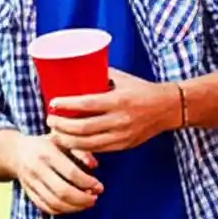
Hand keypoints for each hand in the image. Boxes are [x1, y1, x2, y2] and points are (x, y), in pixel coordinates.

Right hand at [12, 133, 102, 214]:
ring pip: (55, 203)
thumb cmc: (46, 144)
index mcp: (46, 152)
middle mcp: (36, 168)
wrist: (16, 152)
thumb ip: (80, 150)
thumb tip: (94, 165)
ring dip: (75, 207)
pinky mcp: (29, 193)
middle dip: (83, 199)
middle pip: (62, 191)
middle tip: (95, 198)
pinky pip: (47, 208)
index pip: (70, 173)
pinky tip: (74, 206)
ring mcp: (31, 183)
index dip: (87, 182)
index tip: (99, 185)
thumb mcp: (62, 140)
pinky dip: (63, 211)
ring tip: (87, 203)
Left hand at [46, 68, 179, 152]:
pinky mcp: (124, 145)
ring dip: (67, 140)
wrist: (168, 108)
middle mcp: (120, 119)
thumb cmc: (142, 89)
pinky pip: (98, 150)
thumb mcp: (122, 78)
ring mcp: (122, 135)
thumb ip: (100, 75)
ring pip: (88, 143)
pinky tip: (70, 143)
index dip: (67, 105)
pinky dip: (81, 148)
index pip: (87, 104)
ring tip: (54, 133)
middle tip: (49, 119)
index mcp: (118, 100)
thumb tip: (76, 68)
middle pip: (83, 127)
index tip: (52, 103)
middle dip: (61, 126)